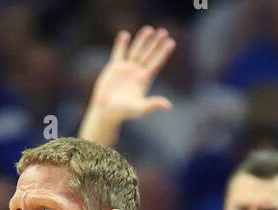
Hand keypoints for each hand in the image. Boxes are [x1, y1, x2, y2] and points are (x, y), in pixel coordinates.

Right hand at [79, 27, 174, 142]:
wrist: (106, 111)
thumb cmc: (123, 112)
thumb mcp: (140, 109)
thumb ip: (153, 105)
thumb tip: (168, 105)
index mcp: (144, 80)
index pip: (156, 63)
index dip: (164, 53)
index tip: (171, 43)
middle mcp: (136, 72)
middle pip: (148, 55)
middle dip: (156, 44)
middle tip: (164, 32)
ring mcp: (126, 69)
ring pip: (136, 51)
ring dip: (142, 40)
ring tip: (149, 29)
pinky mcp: (114, 68)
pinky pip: (119, 52)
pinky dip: (121, 44)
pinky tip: (125, 35)